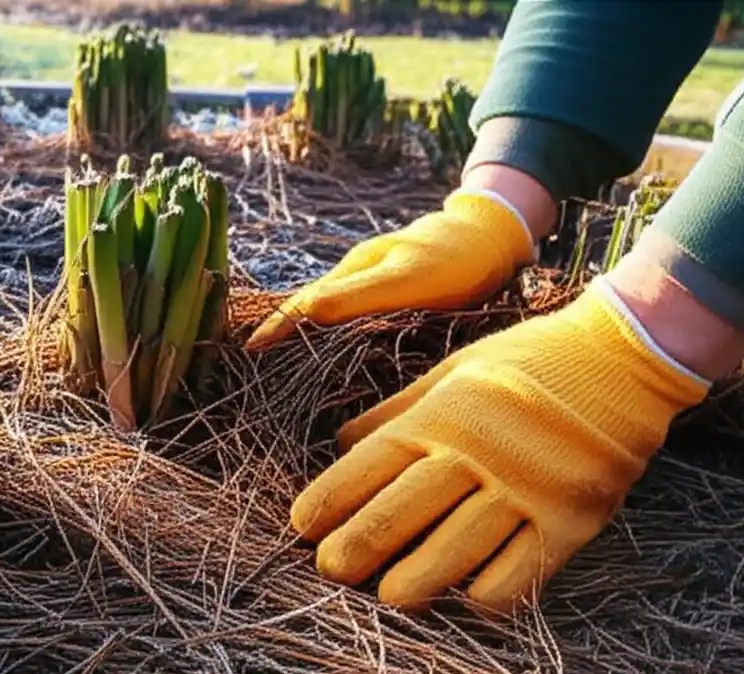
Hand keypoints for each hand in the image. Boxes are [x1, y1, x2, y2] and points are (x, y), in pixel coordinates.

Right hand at [245, 190, 535, 349]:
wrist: (496, 234)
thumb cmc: (455, 259)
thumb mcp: (406, 280)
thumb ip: (358, 297)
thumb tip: (306, 314)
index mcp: (351, 273)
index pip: (301, 307)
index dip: (275, 329)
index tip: (247, 353)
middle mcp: (357, 278)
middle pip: (309, 309)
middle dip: (282, 333)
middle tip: (256, 368)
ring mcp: (374, 284)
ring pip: (330, 314)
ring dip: (307, 336)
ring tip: (286, 367)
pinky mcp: (395, 294)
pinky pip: (354, 318)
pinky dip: (337, 335)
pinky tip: (337, 353)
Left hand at [291, 278, 710, 612]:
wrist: (625, 356)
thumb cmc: (530, 362)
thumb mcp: (455, 371)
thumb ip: (398, 411)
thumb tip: (339, 441)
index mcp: (443, 415)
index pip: (370, 464)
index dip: (331, 497)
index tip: (301, 525)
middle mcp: (478, 454)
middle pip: (403, 510)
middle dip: (359, 544)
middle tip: (329, 569)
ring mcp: (526, 489)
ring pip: (456, 548)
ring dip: (416, 578)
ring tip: (388, 598)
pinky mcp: (571, 519)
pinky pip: (522, 571)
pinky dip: (491, 592)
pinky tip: (467, 599)